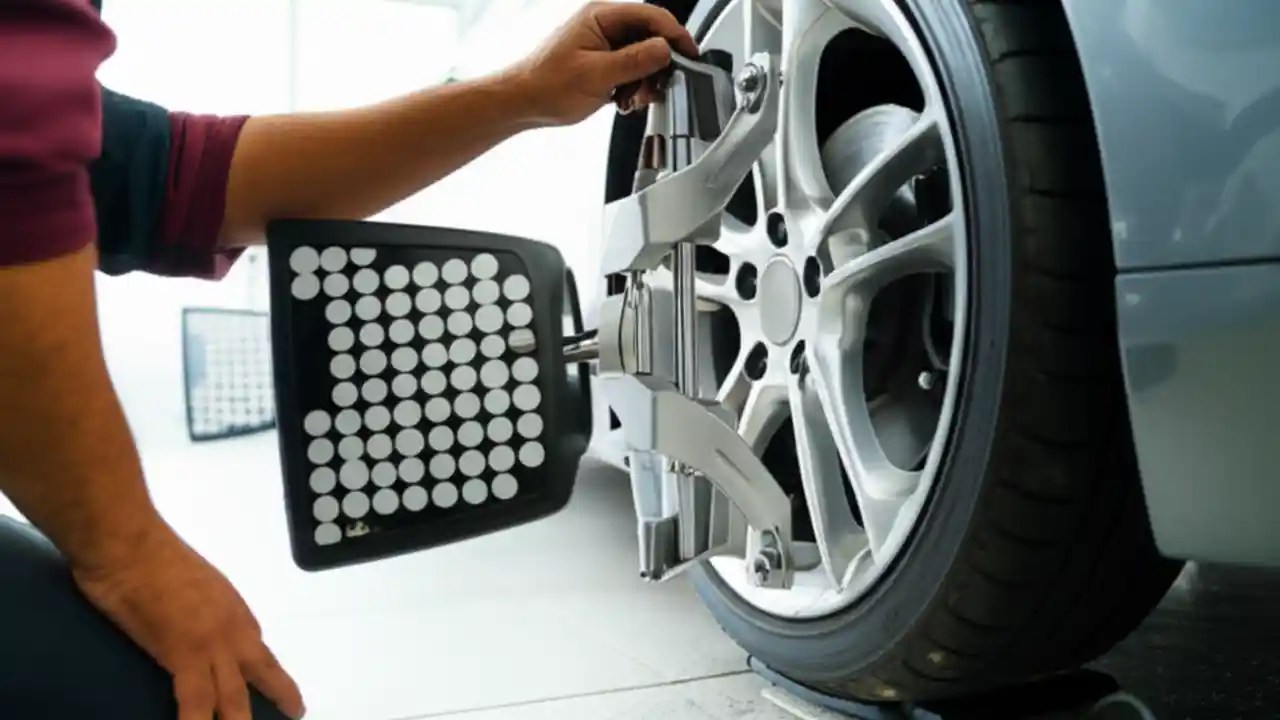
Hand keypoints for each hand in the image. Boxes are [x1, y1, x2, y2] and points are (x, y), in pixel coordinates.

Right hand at [72, 526, 304, 719]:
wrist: (130, 544)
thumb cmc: (150, 555)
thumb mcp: (193, 580)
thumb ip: (201, 605)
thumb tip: (193, 621)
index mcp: (233, 608)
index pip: (255, 648)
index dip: (263, 672)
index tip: (270, 686)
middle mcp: (232, 626)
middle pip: (262, 670)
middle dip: (280, 695)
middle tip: (295, 713)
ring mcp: (211, 642)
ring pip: (234, 695)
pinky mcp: (183, 653)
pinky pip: (196, 700)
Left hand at [507, 2, 698, 126]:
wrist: (523, 103)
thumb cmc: (546, 85)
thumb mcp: (596, 75)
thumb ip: (634, 60)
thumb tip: (665, 49)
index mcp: (601, 16)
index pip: (651, 15)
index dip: (674, 35)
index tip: (689, 55)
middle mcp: (604, 25)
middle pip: (650, 37)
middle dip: (657, 66)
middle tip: (655, 88)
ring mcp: (604, 43)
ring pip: (643, 57)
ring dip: (645, 81)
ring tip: (632, 99)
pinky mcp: (603, 62)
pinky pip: (632, 70)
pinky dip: (633, 88)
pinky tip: (623, 101)